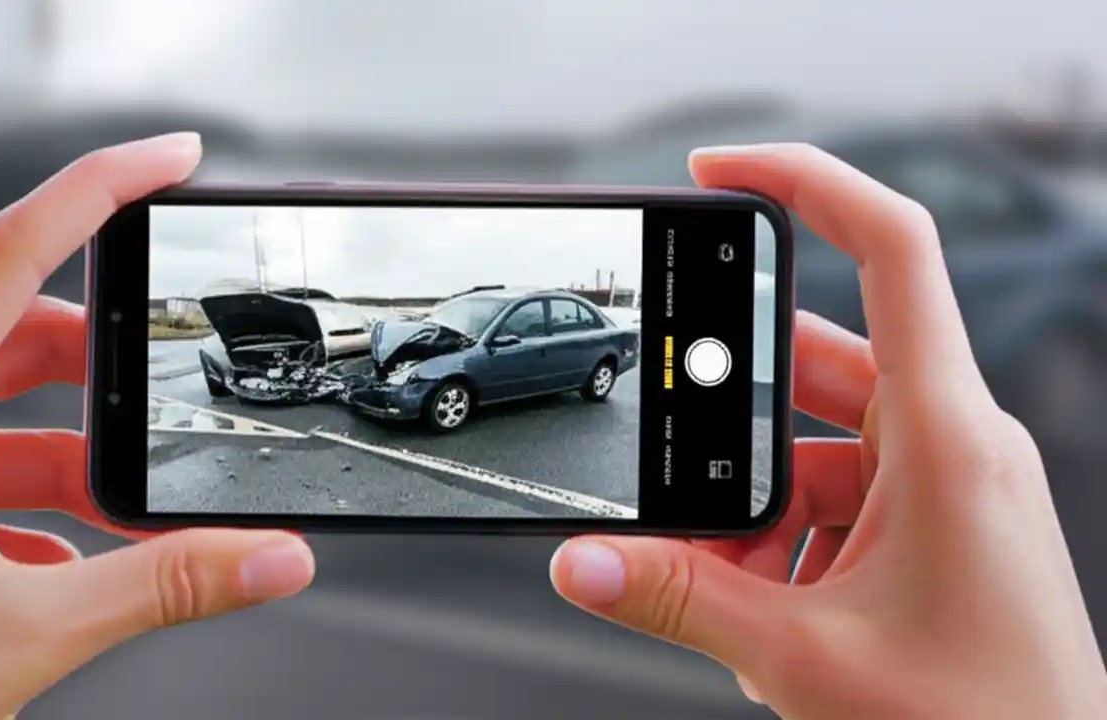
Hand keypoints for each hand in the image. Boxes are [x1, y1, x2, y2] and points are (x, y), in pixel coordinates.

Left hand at [0, 134, 314, 718]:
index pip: (12, 253)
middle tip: (171, 392)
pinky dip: (42, 514)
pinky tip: (68, 569)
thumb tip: (271, 555)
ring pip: (5, 421)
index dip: (102, 187)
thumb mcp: (22, 633)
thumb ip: (166, 585)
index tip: (170, 159)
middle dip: (107, 370)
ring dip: (79, 461)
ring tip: (131, 514)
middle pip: (20, 338)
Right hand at [550, 144, 1106, 717]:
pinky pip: (837, 503)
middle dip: (732, 429)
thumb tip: (581, 563)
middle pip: (816, 369)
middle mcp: (952, 443)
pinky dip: (783, 544)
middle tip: (677, 486)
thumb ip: (678, 600)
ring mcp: (945, 489)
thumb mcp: (803, 659)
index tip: (717, 172)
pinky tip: (758, 612)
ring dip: (754, 508)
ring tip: (723, 586)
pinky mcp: (932, 533)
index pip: (890, 248)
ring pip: (817, 450)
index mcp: (947, 436)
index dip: (803, 182)